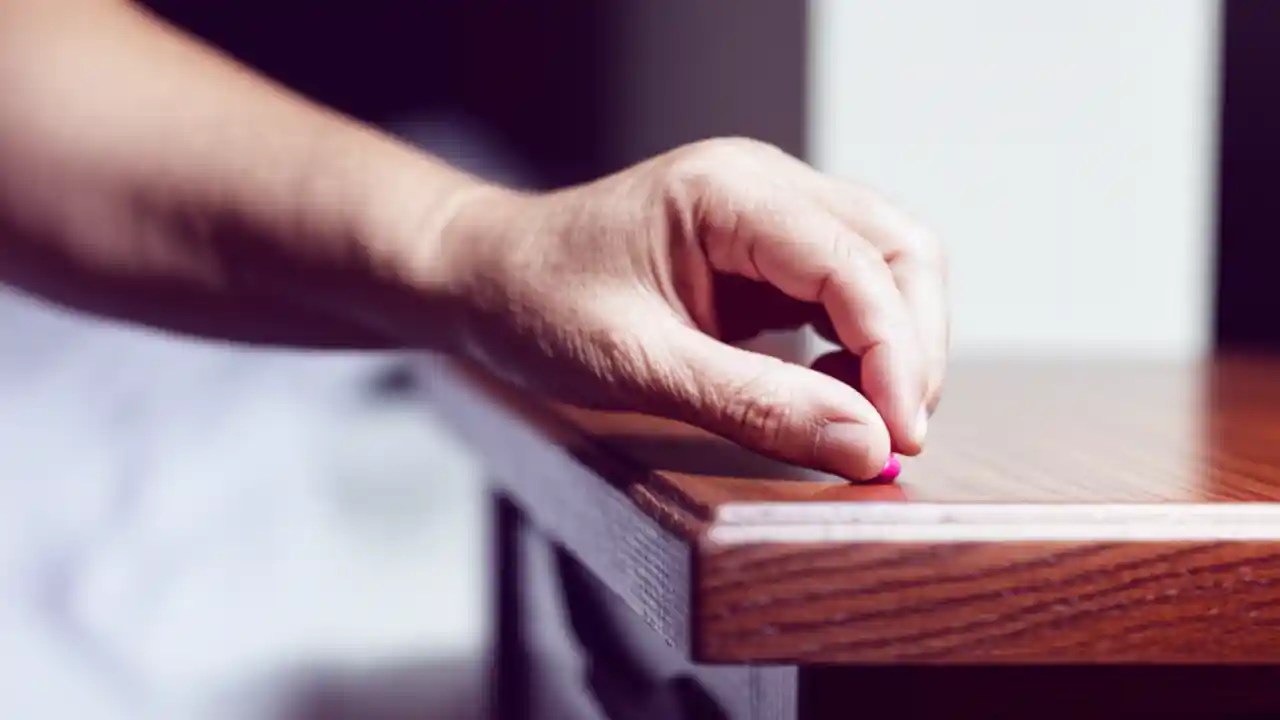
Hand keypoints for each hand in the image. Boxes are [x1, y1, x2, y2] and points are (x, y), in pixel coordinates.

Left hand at [428, 138, 946, 480]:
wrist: (484, 276)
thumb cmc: (538, 303)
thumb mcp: (636, 364)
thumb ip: (753, 404)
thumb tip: (866, 446)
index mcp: (729, 191)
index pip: (856, 262)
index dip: (896, 352)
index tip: (899, 438)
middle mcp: (764, 185)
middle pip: (897, 250)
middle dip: (913, 346)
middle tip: (896, 438)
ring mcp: (771, 213)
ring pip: (888, 265)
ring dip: (898, 345)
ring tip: (868, 421)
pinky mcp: (768, 250)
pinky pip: (849, 289)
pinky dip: (864, 346)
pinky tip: (836, 393)